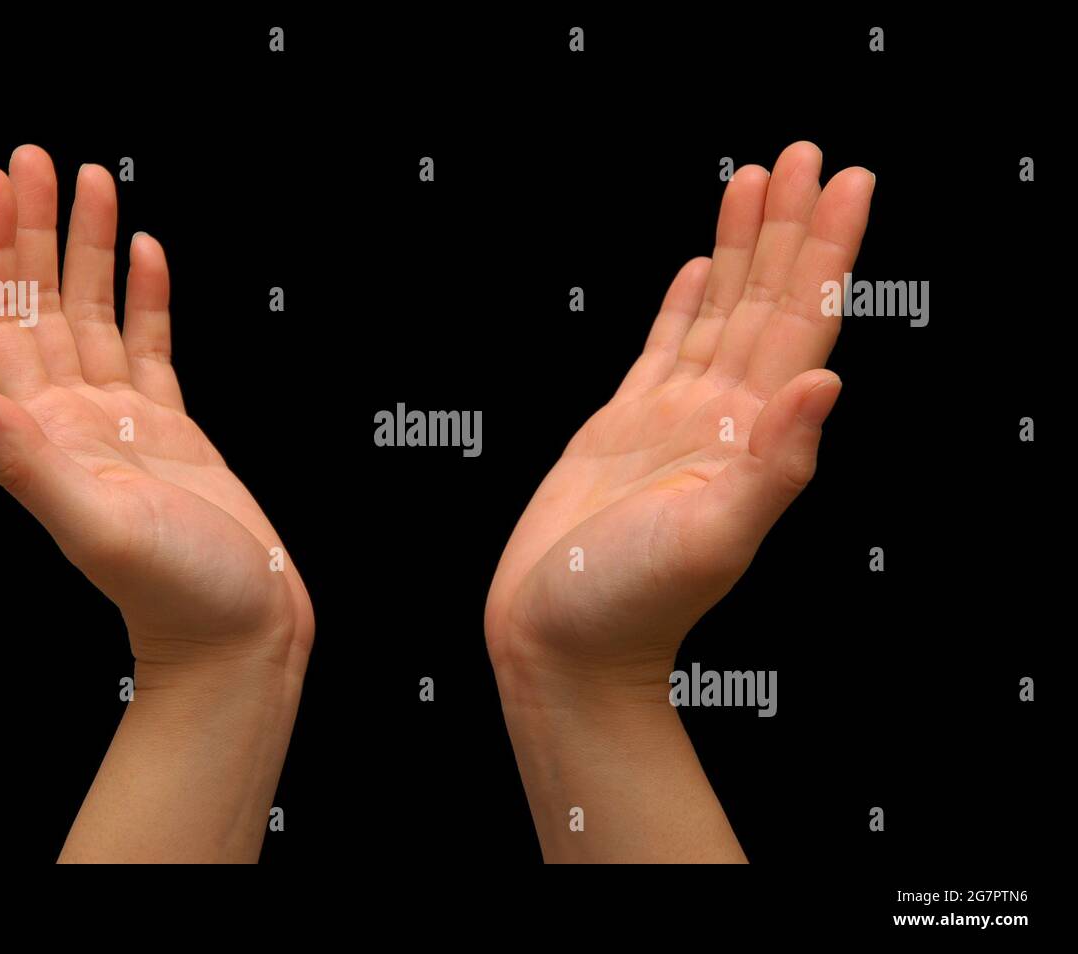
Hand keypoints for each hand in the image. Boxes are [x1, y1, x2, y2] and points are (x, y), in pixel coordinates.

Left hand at [0, 146, 312, 667]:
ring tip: (95, 179)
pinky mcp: (170, 429)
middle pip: (38, 304)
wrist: (239, 629)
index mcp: (44, 434)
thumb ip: (24, 464)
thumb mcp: (98, 527)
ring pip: (93, 315)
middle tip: (38, 158)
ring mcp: (120, 422)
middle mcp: (72, 420)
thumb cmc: (178, 593)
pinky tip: (147, 254)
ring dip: (89, 248)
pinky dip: (147, 297)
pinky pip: (150, 347)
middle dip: (34, 228)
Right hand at [486, 142, 872, 685]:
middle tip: (802, 152)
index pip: (803, 325)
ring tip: (753, 179)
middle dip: (788, 226)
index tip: (847, 183)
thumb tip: (827, 383)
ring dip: (741, 247)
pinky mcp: (621, 427)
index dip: (828, 253)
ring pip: (718, 312)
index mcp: (748, 435)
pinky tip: (699, 267)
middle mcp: (718, 418)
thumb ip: (775, 468)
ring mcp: (670, 419)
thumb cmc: (628, 606)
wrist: (559, 642)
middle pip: (766, 302)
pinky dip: (682, 303)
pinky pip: (661, 346)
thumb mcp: (711, 540)